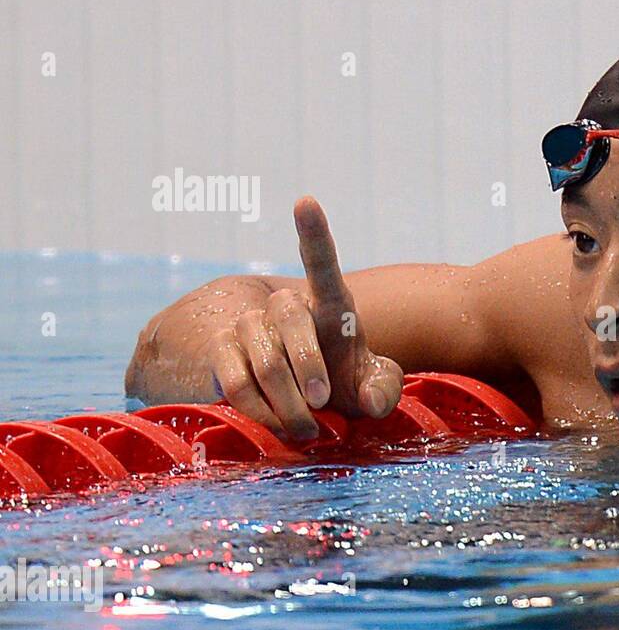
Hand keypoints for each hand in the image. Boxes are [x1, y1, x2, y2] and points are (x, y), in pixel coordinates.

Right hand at [207, 196, 403, 439]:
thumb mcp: (371, 390)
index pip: (321, 264)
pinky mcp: (222, 354)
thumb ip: (384, 389)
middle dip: (309, 365)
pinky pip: (236, 383)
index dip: (313, 234)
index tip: (305, 201)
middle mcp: (286, 309)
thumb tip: (372, 400)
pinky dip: (259, 412)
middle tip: (323, 402)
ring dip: (287, 404)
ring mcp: (249, 327)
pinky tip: (275, 425)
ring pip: (264, 361)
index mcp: (330, 307)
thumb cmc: (341, 387)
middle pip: (290, 320)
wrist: (294, 405)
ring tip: (307, 429)